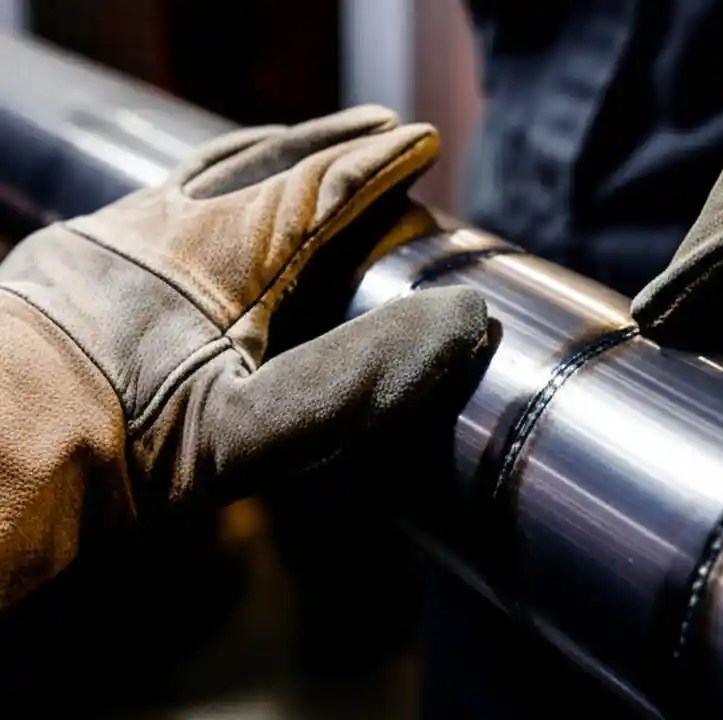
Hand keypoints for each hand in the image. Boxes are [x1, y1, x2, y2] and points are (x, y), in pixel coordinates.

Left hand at [0, 107, 490, 604]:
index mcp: (227, 259)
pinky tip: (193, 195)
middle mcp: (171, 226)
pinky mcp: (73, 257)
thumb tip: (463, 319)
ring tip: (298, 142)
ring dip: (266, 149)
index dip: (378, 164)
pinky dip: (200, 177)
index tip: (420, 141)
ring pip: (204, 166)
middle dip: (331, 140)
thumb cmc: (119, 453)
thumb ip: (359, 376)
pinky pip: (153, 191)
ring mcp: (115, 234)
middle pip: (267, 159)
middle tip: (380, 125)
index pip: (322, 189)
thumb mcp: (253, 430)